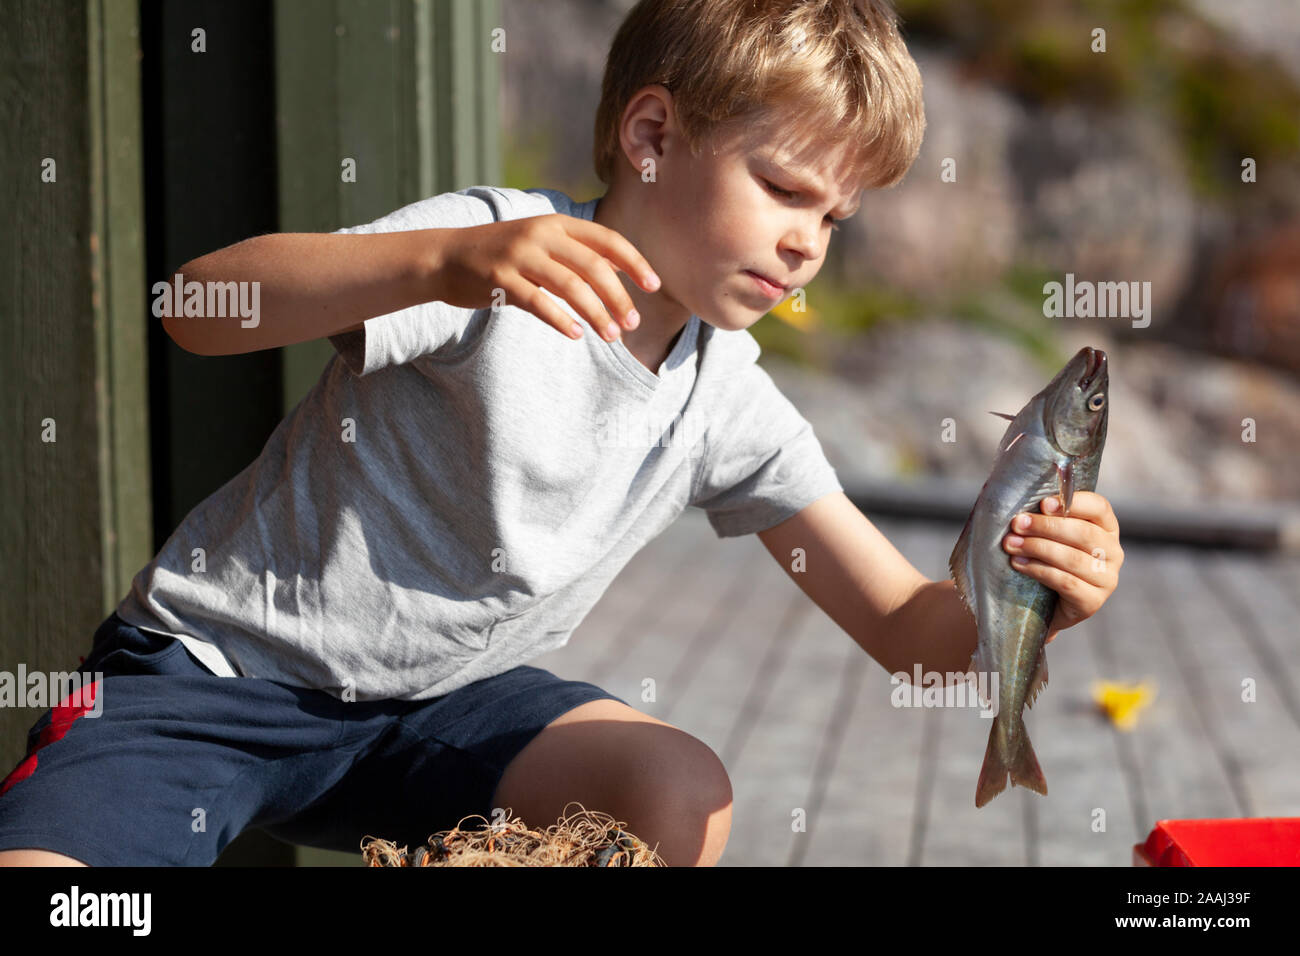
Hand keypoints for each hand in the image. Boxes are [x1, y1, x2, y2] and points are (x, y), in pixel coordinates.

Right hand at [433, 213, 659, 342]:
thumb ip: (578, 253)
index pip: (607, 239)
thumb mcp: (541, 243)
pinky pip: (539, 303)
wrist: (445, 257)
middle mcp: (541, 234)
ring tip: (611, 336)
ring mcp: (519, 256)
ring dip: (597, 314)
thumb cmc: (501, 255)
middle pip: (594, 267)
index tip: (654, 285)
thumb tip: (623, 270)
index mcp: (556, 223)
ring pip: (571, 287)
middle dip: (619, 298)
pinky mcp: (500, 279)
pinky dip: (561, 320)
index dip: (634, 262)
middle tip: (633, 324)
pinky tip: (576, 335)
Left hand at [1001, 490, 1123, 641]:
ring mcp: (1106, 579)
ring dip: (1038, 548)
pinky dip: (1039, 571)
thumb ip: (1045, 518)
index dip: (1073, 503)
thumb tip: (1023, 509)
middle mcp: (1112, 552)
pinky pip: (1066, 582)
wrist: (1043, 606)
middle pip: (1084, 533)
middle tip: (1017, 525)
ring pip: (1073, 558)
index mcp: (1106, 528)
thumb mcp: (1049, 535)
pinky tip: (1019, 564)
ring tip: (1011, 545)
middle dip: (1046, 527)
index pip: (1099, 507)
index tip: (1043, 504)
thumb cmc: (1045, 560)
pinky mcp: (1093, 601)